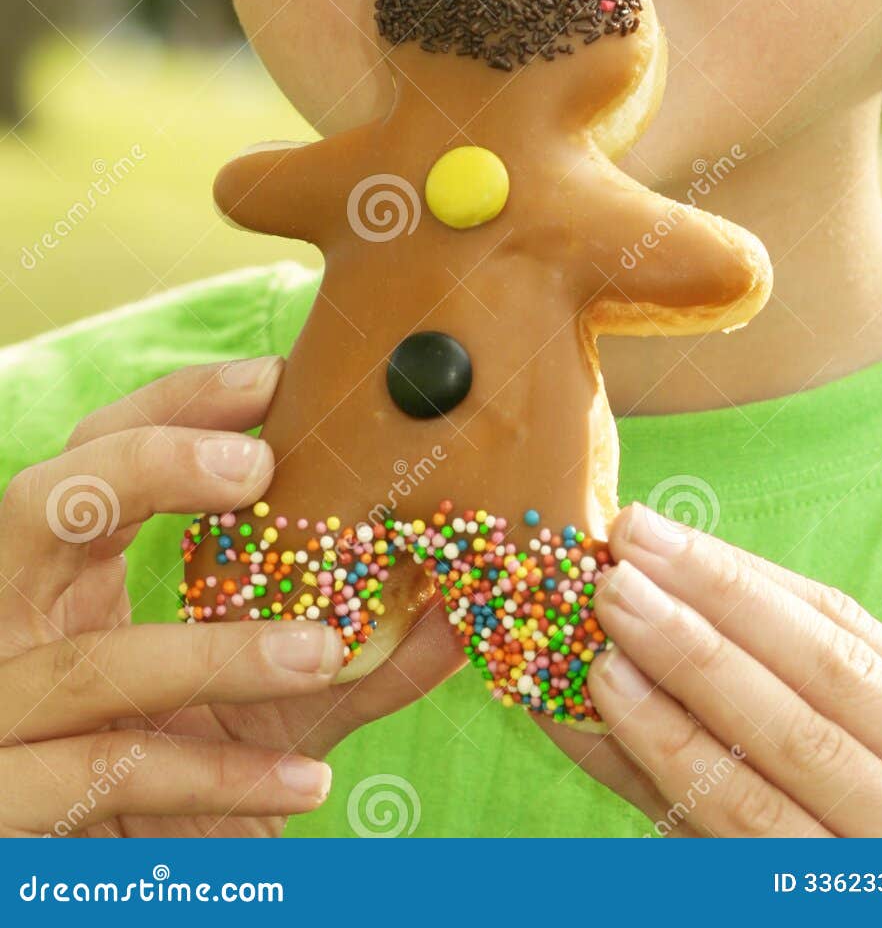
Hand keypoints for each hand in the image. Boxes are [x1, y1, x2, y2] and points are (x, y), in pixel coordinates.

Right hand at [0, 354, 462, 837]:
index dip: (171, 408)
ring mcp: (0, 712)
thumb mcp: (272, 706)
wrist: (111, 882)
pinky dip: (213, 779)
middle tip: (256, 464)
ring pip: (91, 665)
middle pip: (36, 505)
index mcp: (63, 572)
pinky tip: (303, 784)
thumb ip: (359, 658)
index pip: (93, 450)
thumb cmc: (183, 765)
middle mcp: (12, 623)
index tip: (272, 380)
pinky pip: (110, 779)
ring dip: (215, 654)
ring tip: (321, 648)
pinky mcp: (5, 805)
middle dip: (142, 467)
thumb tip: (461, 608)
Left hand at [535, 502, 881, 837]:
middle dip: (713, 612)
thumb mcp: (858, 757)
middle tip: (622, 567)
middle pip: (823, 680)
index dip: (739, 577)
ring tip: (605, 636)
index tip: (651, 531)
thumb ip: (763, 676)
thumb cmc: (864, 838)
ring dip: (685, 682)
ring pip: (788, 753)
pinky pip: (741, 830)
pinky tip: (605, 717)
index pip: (845, 633)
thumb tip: (651, 575)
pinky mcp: (839, 907)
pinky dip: (665, 763)